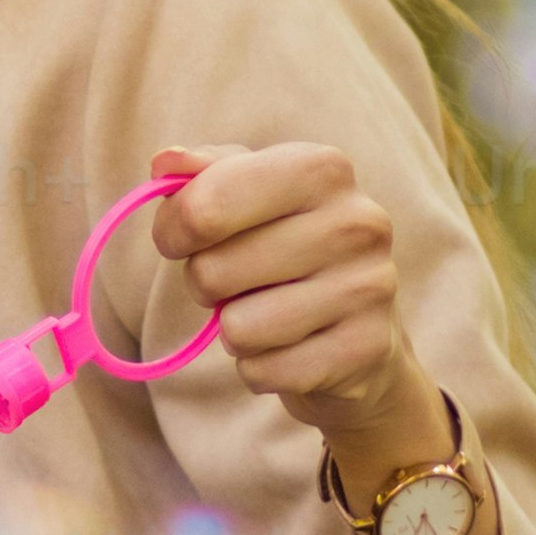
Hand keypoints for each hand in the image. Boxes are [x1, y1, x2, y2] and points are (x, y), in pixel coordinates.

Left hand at [139, 139, 446, 474]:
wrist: (362, 331)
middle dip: (206, 284)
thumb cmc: (290, 249)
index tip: (181, 240)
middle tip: (239, 282)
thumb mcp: (252, 196)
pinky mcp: (365, 348)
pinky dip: (260, 368)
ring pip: (237, 328)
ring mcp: (368, 287)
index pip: (204, 206)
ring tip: (268, 313)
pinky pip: (263, 371)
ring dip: (235, 330)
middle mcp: (356, 221)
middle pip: (211, 270)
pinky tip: (292, 348)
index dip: (174, 230)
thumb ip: (206, 173)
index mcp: (322, 168)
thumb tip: (167, 162)